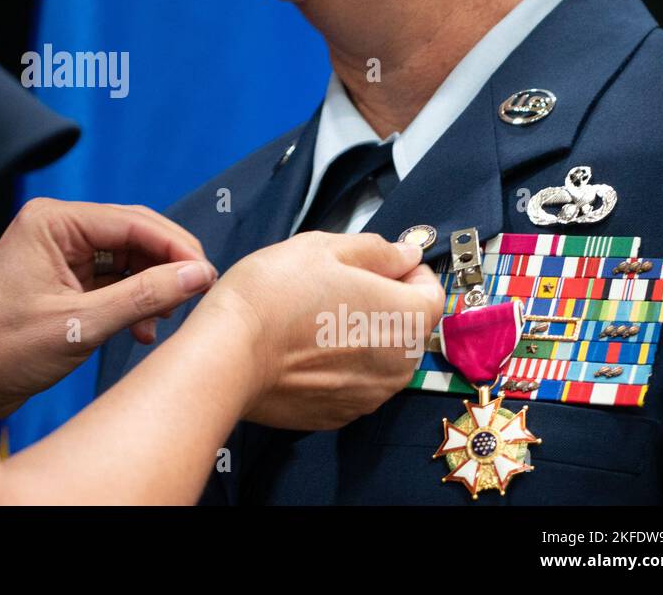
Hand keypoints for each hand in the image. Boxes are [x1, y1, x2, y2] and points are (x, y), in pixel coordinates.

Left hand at [0, 198, 217, 418]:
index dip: (175, 247)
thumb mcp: (81, 324)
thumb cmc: (3, 348)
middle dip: (167, 267)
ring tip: (162, 320)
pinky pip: (115, 279)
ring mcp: (61, 253)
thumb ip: (143, 297)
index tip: (208, 275)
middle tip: (197, 295)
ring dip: (152, 288)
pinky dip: (134, 302)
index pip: (131, 222)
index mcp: (52, 222)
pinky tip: (142, 329)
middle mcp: (57, 228)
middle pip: (134, 235)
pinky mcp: (66, 279)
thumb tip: (198, 276)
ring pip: (129, 258)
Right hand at [195, 231, 443, 429]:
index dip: (408, 273)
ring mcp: (369, 396)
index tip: (380, 266)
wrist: (229, 354)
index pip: (433, 292)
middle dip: (381, 306)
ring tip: (313, 319)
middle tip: (334, 288)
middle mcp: (398, 365)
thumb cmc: (273, 296)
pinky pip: (351, 382)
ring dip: (359, 338)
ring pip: (379, 357)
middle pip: (406, 327)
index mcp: (405, 318)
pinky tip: (303, 348)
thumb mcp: (324, 247)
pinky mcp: (339, 415)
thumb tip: (405, 256)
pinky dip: (336, 366)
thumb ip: (377, 251)